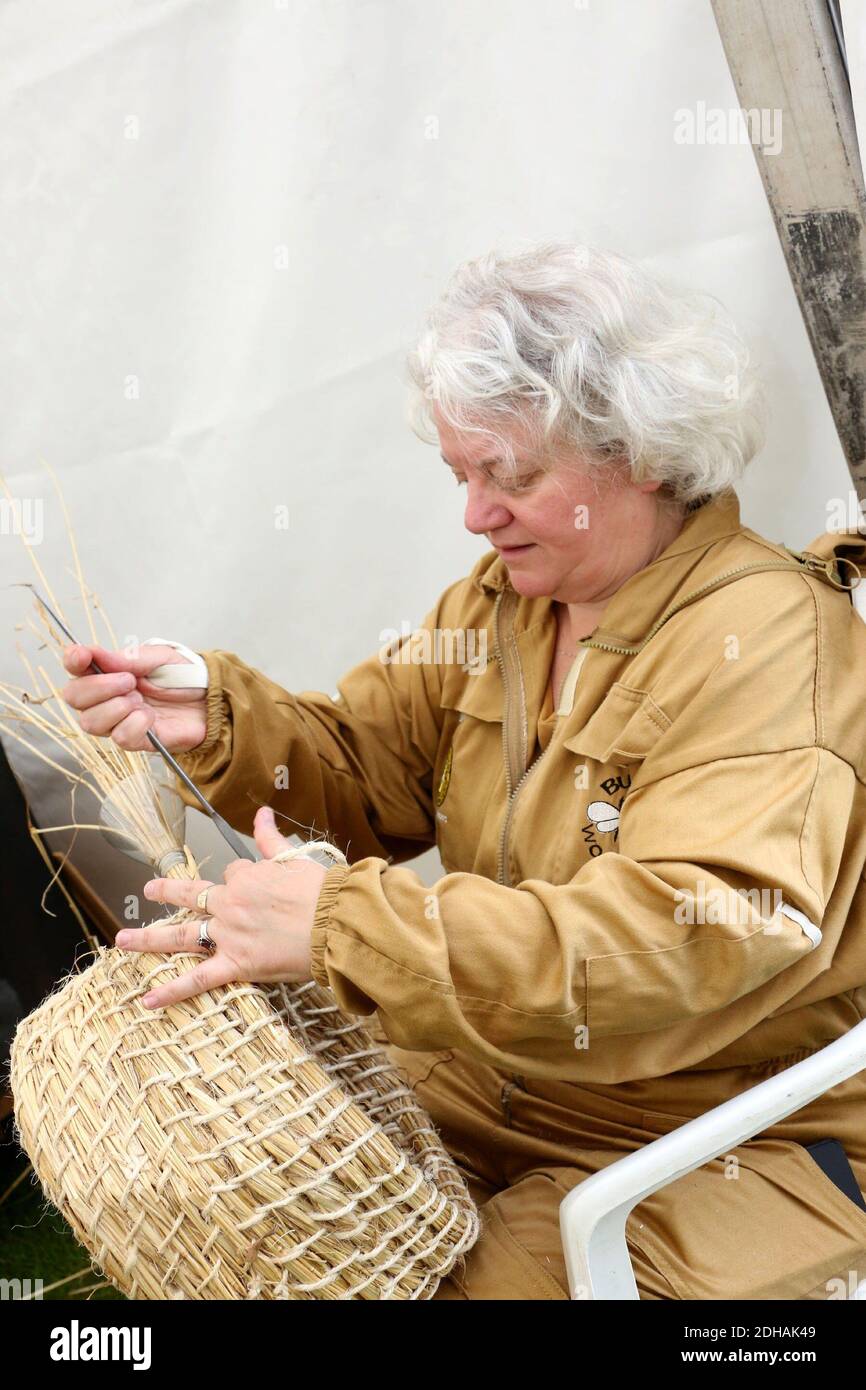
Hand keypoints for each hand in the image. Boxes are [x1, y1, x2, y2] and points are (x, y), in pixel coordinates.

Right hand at [60, 642, 207, 751]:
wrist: (211, 698)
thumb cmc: (184, 676)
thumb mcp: (159, 657)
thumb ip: (128, 659)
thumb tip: (96, 655)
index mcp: (109, 671)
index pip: (76, 667)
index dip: (73, 660)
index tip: (82, 655)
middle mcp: (106, 698)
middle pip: (74, 697)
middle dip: (98, 688)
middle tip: (129, 682)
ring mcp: (118, 720)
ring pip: (91, 722)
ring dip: (116, 708)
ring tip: (141, 700)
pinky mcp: (135, 740)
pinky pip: (120, 738)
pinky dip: (135, 724)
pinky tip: (150, 717)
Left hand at [114, 806, 328, 1008]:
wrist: (335, 922)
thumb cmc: (321, 892)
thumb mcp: (293, 860)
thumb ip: (271, 839)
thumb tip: (262, 813)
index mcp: (245, 878)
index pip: (232, 875)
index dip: (239, 880)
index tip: (252, 886)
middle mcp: (230, 905)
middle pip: (190, 897)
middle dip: (167, 894)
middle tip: (148, 892)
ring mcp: (229, 935)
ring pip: (182, 936)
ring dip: (149, 939)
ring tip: (123, 940)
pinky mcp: (236, 965)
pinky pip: (198, 979)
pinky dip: (172, 991)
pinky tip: (148, 999)